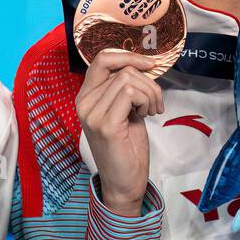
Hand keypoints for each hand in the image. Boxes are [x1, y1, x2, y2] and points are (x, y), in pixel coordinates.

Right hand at [75, 50, 163, 216]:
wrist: (124, 183)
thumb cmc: (126, 148)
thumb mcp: (124, 112)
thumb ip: (124, 89)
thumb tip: (141, 66)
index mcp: (86, 98)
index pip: (102, 60)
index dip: (128, 56)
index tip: (150, 65)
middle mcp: (84, 103)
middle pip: (122, 69)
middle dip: (148, 82)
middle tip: (155, 104)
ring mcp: (92, 114)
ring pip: (128, 79)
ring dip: (150, 93)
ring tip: (151, 111)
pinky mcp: (106, 124)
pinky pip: (131, 93)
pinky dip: (146, 101)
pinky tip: (147, 115)